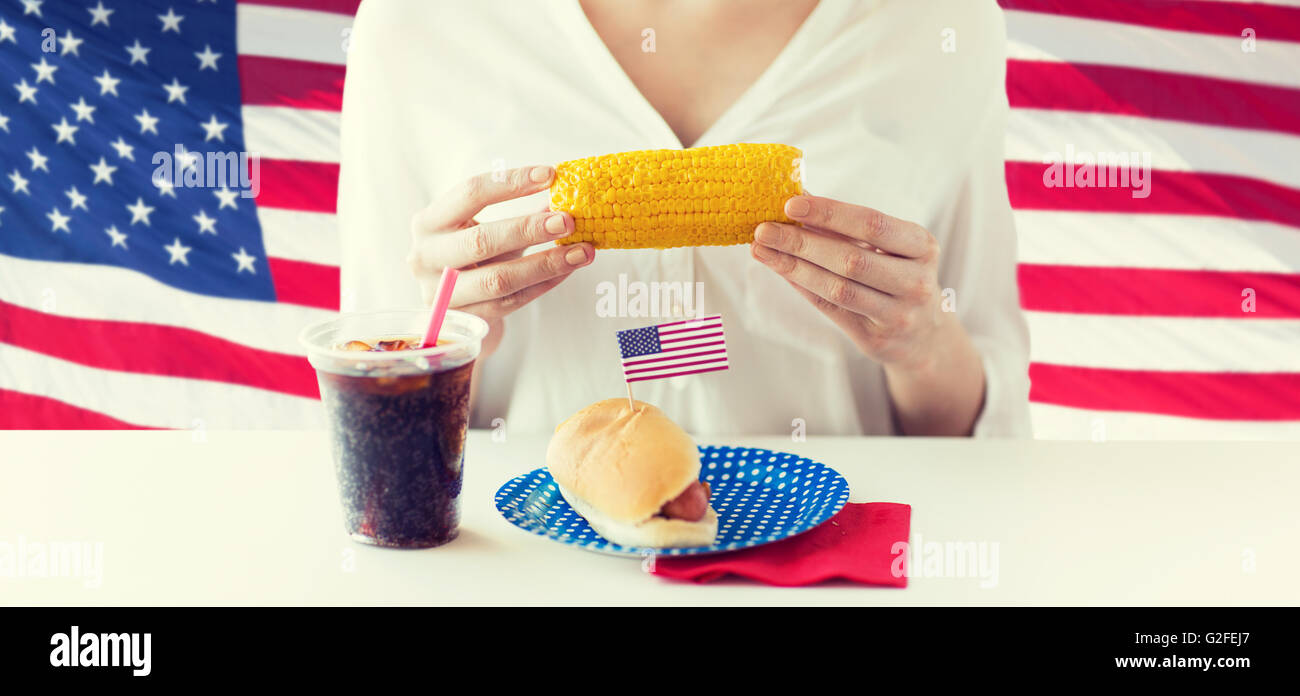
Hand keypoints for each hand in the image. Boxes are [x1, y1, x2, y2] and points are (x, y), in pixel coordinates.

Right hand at [408, 165, 595, 358]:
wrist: (450, 314)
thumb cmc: (470, 259)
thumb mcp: (483, 231)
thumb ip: (518, 215)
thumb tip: (567, 195)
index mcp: (428, 222)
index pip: (470, 194)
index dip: (511, 184)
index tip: (550, 176)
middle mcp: (426, 257)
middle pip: (482, 241)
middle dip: (529, 229)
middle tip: (568, 221)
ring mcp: (442, 294)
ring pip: (499, 279)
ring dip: (545, 263)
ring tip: (581, 251)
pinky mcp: (465, 321)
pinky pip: (512, 302)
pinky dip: (544, 284)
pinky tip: (567, 270)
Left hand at [750, 195, 947, 370]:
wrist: (922, 335)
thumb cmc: (897, 275)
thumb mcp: (886, 247)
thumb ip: (845, 224)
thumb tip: (797, 196)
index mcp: (922, 246)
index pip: (872, 224)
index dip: (830, 213)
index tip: (791, 204)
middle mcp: (916, 281)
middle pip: (850, 259)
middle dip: (801, 242)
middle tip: (764, 229)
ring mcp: (899, 314)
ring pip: (838, 288)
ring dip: (794, 267)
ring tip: (762, 250)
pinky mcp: (877, 338)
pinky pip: (831, 309)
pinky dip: (802, 286)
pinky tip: (781, 270)